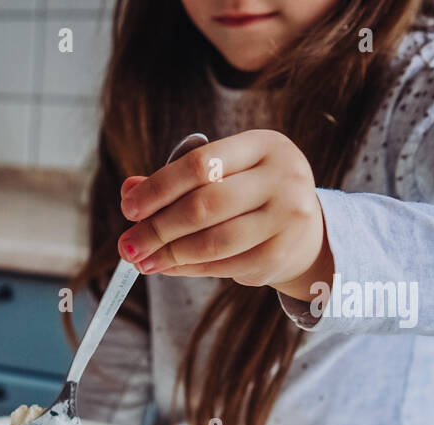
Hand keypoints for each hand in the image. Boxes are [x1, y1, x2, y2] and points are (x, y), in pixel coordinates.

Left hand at [117, 129, 333, 299]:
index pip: (201, 163)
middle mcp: (283, 177)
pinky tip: (168, 268)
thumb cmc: (252, 198)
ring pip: (213, 241)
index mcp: (263, 145)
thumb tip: (129, 190)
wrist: (306, 233)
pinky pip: (224, 266)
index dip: (158, 188)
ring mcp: (287, 217)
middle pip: (205, 205)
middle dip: (158, 228)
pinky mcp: (281, 254)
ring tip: (143, 262)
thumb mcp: (223, 177)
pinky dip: (190, 269)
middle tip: (128, 246)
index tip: (129, 209)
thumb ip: (178, 181)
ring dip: (170, 255)